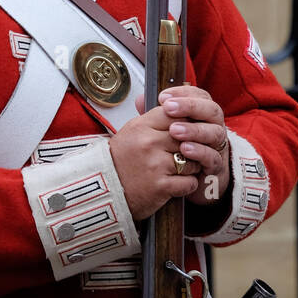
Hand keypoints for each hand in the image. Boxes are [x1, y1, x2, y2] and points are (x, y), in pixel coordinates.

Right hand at [108, 101, 199, 221]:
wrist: (104, 188)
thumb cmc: (120, 160)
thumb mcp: (132, 132)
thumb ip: (153, 120)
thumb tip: (177, 109)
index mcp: (141, 126)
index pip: (175, 114)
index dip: (185, 123)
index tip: (187, 130)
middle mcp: (149, 143)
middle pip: (187, 137)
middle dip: (191, 146)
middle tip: (186, 152)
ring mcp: (156, 165)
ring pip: (192, 161)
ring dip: (191, 167)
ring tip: (179, 169)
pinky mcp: (161, 186)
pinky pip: (190, 182)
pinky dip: (187, 185)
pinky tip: (178, 183)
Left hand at [157, 86, 229, 205]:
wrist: (187, 182)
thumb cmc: (177, 150)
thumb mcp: (164, 130)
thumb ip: (156, 115)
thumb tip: (141, 100)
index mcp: (202, 114)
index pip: (199, 95)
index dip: (183, 93)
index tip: (163, 97)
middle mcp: (213, 126)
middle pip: (211, 110)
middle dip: (190, 106)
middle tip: (169, 108)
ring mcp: (216, 146)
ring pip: (214, 132)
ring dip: (194, 130)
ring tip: (174, 130)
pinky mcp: (215, 166)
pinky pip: (213, 157)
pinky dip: (200, 152)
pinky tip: (185, 149)